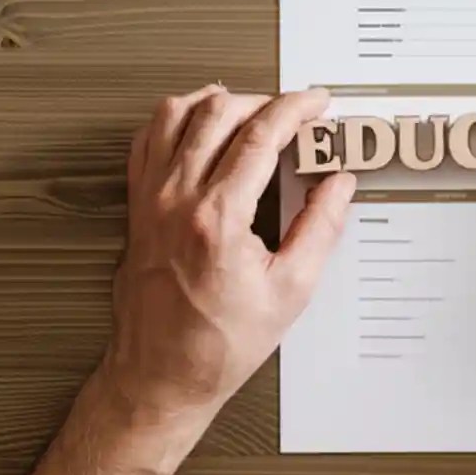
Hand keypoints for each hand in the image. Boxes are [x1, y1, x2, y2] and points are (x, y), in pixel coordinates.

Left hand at [21, 85, 355, 474]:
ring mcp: (150, 199)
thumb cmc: (218, 343)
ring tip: (249, 110)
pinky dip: (175, 118)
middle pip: (219, 113)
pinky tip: (198, 125)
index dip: (295, 108)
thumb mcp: (291, 290)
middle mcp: (177, 199)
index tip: (316, 102)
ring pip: (177, 114)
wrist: (161, 374)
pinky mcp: (136, 206)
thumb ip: (321, 228)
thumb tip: (339, 185)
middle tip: (293, 112)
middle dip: (264, 101)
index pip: (260, 134)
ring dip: (219, 101)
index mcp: (219, 218)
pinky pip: (147, 139)